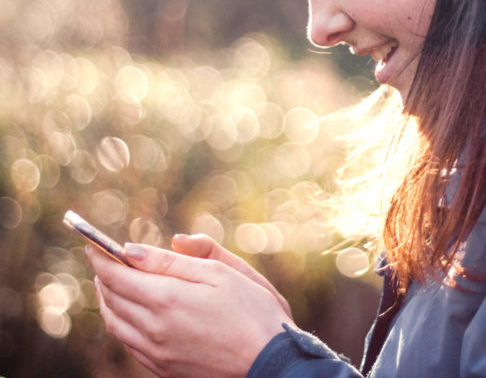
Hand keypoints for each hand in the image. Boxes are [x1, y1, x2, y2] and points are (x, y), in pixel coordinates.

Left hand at [88, 242, 292, 377]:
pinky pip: (128, 343)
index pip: (117, 275)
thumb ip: (176, 260)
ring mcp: (156, 353)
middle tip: (103, 259)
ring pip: (115, 324)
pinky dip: (120, 322)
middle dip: (104, 275)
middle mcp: (154, 329)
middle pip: (111, 299)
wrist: (270, 361)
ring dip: (107, 300)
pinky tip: (130, 312)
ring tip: (112, 282)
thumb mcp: (220, 273)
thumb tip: (134, 250)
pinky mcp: (163, 369)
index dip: (101, 258)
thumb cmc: (253, 310)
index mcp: (167, 300)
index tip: (93, 243)